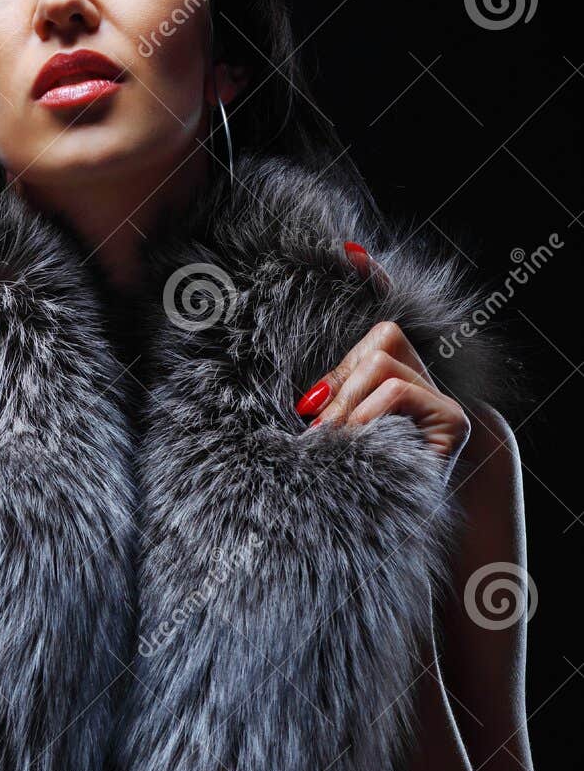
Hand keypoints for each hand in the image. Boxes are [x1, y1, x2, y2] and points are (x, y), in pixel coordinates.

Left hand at [294, 243, 469, 482]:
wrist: (397, 517)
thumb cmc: (357, 471)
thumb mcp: (333, 421)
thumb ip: (329, 383)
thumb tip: (324, 325)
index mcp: (395, 370)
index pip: (384, 318)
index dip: (375, 277)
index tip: (353, 253)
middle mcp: (424, 376)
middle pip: (380, 339)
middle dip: (342, 381)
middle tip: (319, 423)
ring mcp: (441, 396)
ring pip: (381, 362)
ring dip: (349, 403)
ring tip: (338, 438)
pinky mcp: (451, 417)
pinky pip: (396, 389)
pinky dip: (369, 412)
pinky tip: (363, 437)